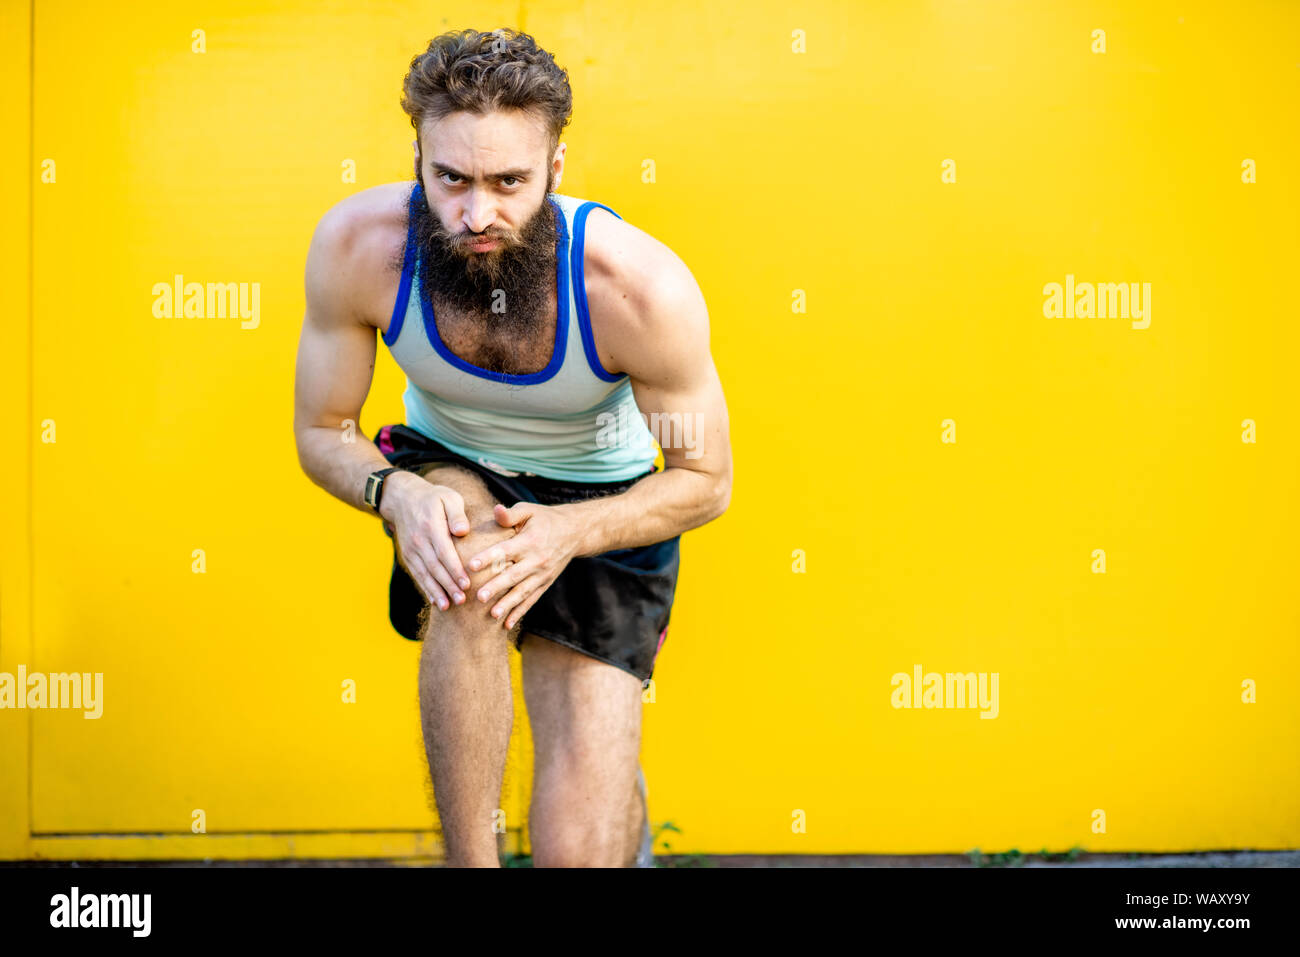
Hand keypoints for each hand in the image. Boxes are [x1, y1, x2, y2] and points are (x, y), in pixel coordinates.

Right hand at [382, 473, 472, 610]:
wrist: (402, 498)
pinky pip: (417, 574)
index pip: (444, 551)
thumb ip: (457, 514)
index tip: (466, 584)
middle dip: (448, 585)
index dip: (454, 569)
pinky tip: (435, 601)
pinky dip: (426, 588)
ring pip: (424, 574)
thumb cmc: (434, 498)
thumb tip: (462, 531)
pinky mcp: (408, 555)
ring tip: (448, 606)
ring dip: (436, 591)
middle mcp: (418, 540)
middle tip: (462, 600)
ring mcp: (411, 549)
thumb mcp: (448, 497)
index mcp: (431, 526)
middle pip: (434, 567)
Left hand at [467, 502, 580, 628]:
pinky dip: (520, 612)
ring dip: (508, 605)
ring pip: (522, 592)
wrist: (575, 532)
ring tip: (492, 615)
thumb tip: (495, 510)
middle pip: (513, 576)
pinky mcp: (545, 583)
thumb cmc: (545, 519)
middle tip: (479, 597)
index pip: (505, 550)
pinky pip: (532, 600)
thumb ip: (511, 514)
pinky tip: (507, 624)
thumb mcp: (529, 511)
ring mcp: (542, 574)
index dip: (488, 557)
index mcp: (529, 541)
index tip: (470, 565)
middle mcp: (536, 560)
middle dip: (496, 587)